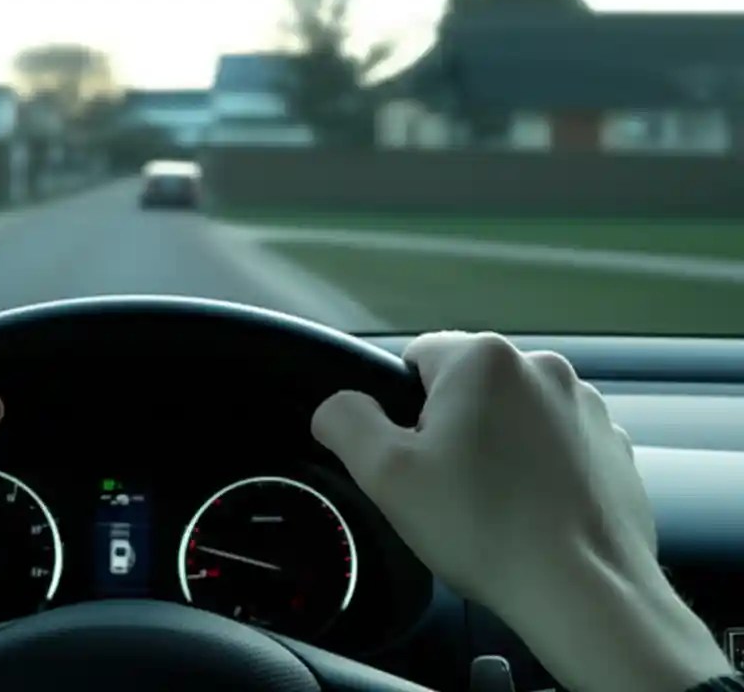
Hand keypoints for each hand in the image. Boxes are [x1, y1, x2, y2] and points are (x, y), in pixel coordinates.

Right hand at [311, 332, 729, 691]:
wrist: (584, 590)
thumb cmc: (483, 529)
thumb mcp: (384, 474)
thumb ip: (345, 422)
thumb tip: (336, 407)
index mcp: (483, 358)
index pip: (415, 359)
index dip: (401, 412)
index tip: (415, 461)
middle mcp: (542, 367)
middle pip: (467, 388)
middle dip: (451, 429)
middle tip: (448, 488)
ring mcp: (586, 405)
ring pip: (513, 416)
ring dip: (497, 447)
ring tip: (493, 506)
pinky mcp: (613, 445)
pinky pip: (556, 445)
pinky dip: (539, 470)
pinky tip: (531, 513)